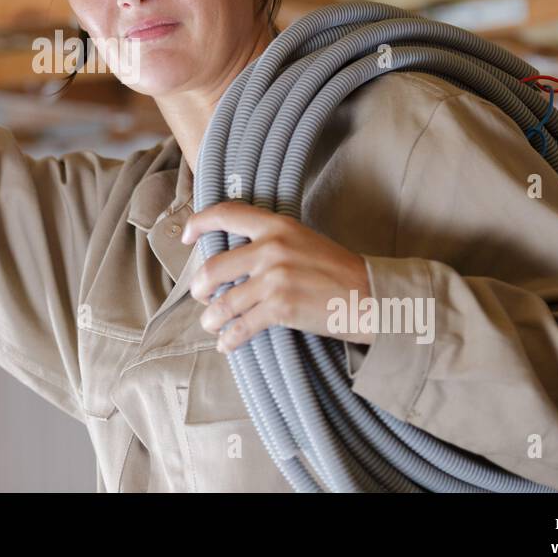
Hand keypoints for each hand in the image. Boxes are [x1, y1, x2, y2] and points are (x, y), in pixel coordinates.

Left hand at [182, 202, 374, 352]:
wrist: (371, 296)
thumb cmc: (338, 271)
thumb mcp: (304, 241)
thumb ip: (270, 242)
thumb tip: (234, 257)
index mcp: (277, 225)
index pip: (227, 213)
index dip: (199, 222)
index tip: (186, 235)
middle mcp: (272, 248)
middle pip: (213, 267)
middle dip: (199, 287)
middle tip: (201, 297)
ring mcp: (275, 278)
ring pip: (222, 302)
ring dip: (210, 318)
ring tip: (212, 324)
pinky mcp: (280, 307)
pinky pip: (240, 326)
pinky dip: (229, 339)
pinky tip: (227, 344)